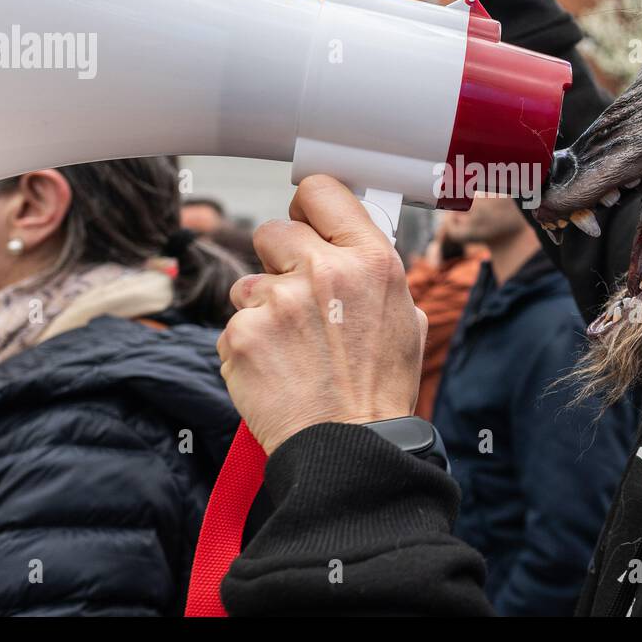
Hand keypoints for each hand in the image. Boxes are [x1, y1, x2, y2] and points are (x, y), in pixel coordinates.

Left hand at [217, 175, 428, 454]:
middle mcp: (326, 272)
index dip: (308, 207)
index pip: (322, 192)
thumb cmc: (380, 391)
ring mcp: (279, 302)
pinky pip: (235, 325)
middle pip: (273, 231)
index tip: (305, 222)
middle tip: (297, 299)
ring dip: (262, 308)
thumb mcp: (407, 320)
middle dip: (280, 261)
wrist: (350, 449)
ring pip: (248, 283)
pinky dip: (248, 347)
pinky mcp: (243, 335)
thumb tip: (354, 247)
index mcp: (371, 261)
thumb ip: (376, 275)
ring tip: (291, 349)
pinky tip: (275, 371)